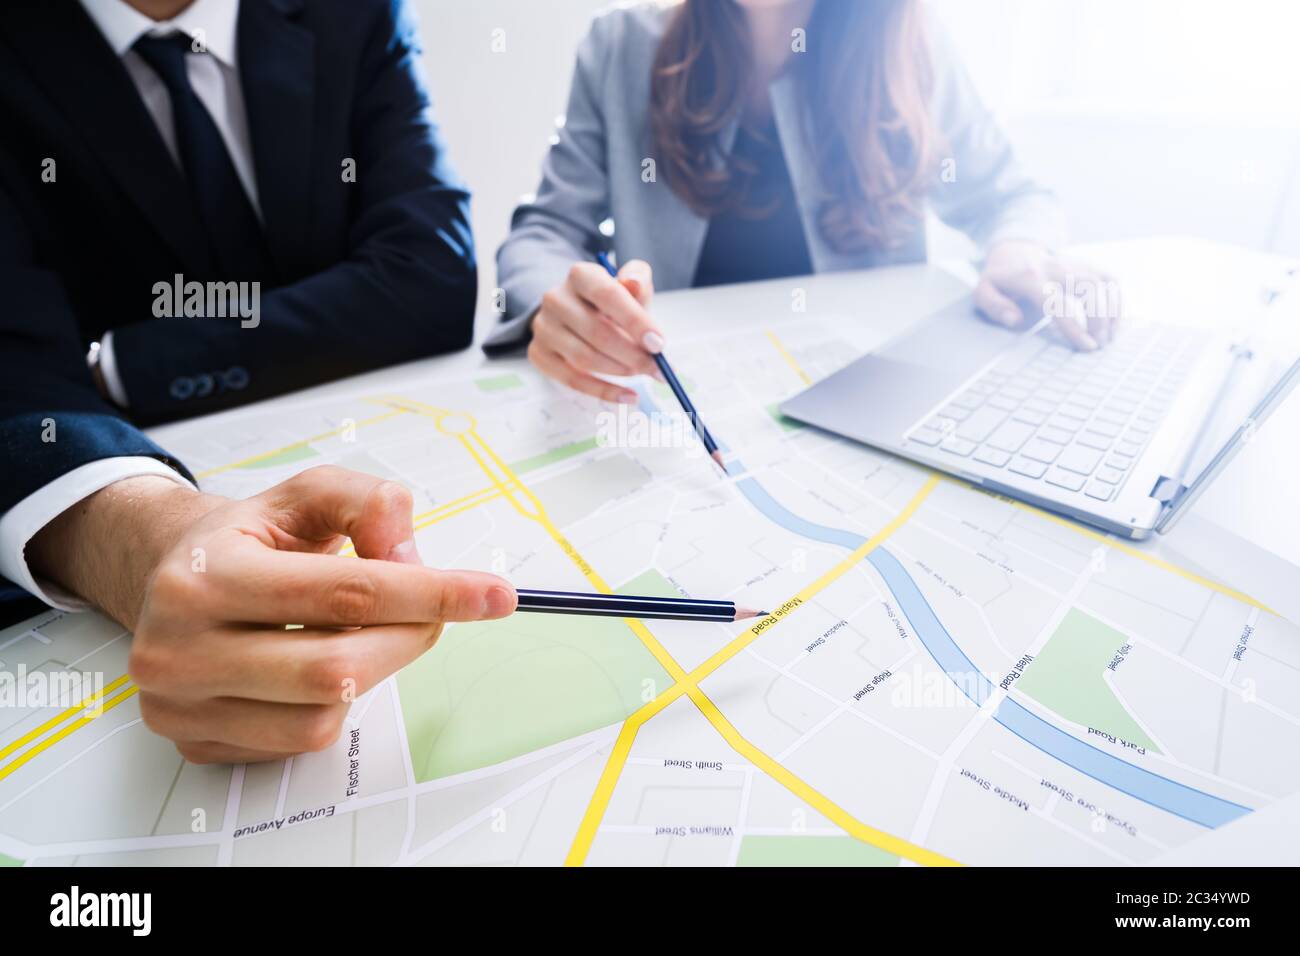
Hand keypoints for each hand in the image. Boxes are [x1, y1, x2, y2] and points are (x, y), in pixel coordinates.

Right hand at [28, 466, 516, 762]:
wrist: (164, 576)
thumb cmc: (246, 538)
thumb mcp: (306, 496)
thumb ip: (368, 504)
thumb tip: (412, 552)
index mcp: (204, 574)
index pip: (345, 592)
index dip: (431, 594)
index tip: (493, 595)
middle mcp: (179, 646)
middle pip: (340, 666)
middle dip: (407, 637)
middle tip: (430, 612)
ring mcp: (181, 705)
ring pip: (324, 715)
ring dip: (369, 672)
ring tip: (355, 630)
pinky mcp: (195, 743)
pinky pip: (299, 740)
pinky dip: (329, 703)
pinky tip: (312, 660)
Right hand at [528, 258, 663, 402]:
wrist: (577, 313)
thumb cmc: (611, 301)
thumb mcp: (630, 284)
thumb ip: (637, 278)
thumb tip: (635, 284)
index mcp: (580, 275)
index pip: (608, 295)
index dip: (635, 321)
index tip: (659, 345)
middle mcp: (555, 299)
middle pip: (596, 332)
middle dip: (633, 355)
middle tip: (657, 369)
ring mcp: (544, 328)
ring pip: (584, 358)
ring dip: (620, 372)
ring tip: (643, 374)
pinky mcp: (539, 354)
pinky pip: (572, 380)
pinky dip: (604, 391)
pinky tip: (629, 395)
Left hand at [975, 240, 1121, 350]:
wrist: (1014, 252)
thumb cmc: (1000, 280)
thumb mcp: (983, 292)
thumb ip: (994, 306)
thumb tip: (1015, 320)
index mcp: (1030, 277)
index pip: (1057, 301)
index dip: (1074, 325)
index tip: (1087, 346)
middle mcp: (1056, 267)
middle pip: (1088, 287)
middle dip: (1099, 318)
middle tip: (1100, 345)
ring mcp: (1074, 264)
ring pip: (1104, 281)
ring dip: (1112, 311)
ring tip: (1109, 338)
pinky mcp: (1086, 266)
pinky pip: (1110, 279)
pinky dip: (1117, 300)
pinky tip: (1114, 322)